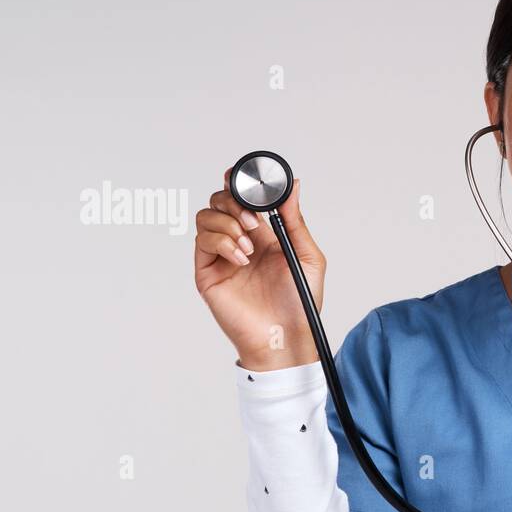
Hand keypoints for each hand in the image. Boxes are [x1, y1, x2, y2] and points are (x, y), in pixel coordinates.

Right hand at [193, 169, 325, 370]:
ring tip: (249, 248)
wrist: (286, 336)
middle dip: (234, 202)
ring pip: (207, 216)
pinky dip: (222, 242)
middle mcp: (240, 241)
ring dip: (228, 223)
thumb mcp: (307, 256)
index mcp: (264, 235)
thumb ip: (295, 220)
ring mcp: (221, 256)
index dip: (239, 183)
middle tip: (254, 222)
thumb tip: (292, 186)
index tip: (242, 175)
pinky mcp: (208, 272)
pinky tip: (241, 259)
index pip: (243, 199)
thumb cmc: (300, 302)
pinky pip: (203, 241)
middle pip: (220, 201)